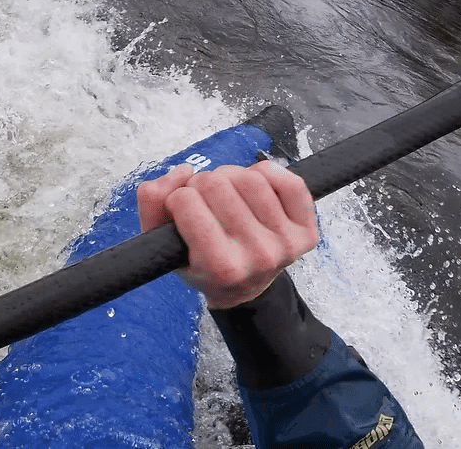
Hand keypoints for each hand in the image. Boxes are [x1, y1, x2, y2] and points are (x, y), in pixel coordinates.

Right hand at [137, 160, 318, 308]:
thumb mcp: (164, 246)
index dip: (177, 199)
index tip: (181, 210)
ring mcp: (285, 244)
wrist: (244, 289)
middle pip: (218, 184)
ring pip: (251, 178)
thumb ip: (153, 204)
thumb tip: (182, 172)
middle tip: (204, 199)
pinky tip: (255, 183)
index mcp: (220, 267)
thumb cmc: (200, 264)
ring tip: (227, 191)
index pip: (185, 202)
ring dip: (232, 176)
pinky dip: (269, 172)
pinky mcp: (307, 232)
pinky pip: (291, 182)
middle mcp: (257, 257)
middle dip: (202, 184)